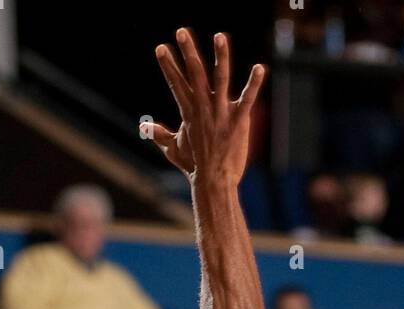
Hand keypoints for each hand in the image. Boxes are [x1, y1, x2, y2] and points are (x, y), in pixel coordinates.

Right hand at [152, 30, 265, 184]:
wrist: (213, 182)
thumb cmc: (194, 168)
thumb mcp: (172, 149)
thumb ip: (159, 134)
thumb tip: (143, 126)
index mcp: (189, 112)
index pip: (176, 83)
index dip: (168, 66)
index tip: (161, 48)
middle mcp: (203, 108)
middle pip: (194, 74)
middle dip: (188, 52)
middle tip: (181, 31)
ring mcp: (221, 113)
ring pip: (220, 79)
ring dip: (220, 56)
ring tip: (219, 35)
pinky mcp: (238, 121)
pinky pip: (247, 98)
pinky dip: (254, 83)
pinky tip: (260, 68)